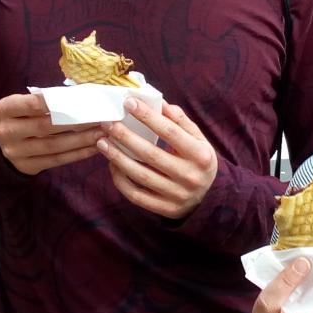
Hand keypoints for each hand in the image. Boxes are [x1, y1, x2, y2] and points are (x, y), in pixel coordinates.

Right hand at [0, 93, 104, 175]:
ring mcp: (15, 151)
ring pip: (54, 146)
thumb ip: (47, 100)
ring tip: (102, 133)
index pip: (32, 104)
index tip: (82, 101)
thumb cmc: (23, 116)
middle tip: (100, 119)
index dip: (57, 102)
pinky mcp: (27, 166)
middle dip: (77, 122)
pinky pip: (56, 160)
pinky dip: (77, 154)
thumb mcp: (25, 105)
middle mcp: (6, 131)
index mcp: (5, 109)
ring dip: (81, 140)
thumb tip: (82, 97)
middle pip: (46, 126)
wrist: (5, 143)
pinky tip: (93, 148)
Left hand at [98, 99, 218, 218]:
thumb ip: (181, 121)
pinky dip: (121, 180)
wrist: (209, 198)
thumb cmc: (198, 161)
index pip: (170, 132)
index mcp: (200, 155)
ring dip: (117, 157)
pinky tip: (112, 165)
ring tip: (102, 142)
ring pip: (140, 175)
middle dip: (125, 137)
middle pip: (151, 154)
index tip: (129, 103)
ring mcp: (177, 195)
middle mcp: (190, 176)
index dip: (148, 116)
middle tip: (108, 123)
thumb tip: (160, 103)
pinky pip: (136, 195)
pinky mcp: (165, 209)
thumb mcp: (199, 140)